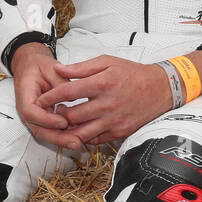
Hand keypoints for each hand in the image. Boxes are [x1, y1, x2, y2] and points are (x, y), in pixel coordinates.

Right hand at [11, 42, 78, 149]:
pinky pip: (51, 131)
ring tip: (79, 143)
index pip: (30, 112)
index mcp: (24, 95)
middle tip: (75, 142)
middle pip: (38, 129)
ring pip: (45, 133)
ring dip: (61, 140)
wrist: (31, 67)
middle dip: (56, 138)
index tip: (63, 121)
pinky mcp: (43, 120)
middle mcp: (27, 110)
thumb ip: (60, 82)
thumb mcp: (50, 67)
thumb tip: (73, 98)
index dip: (46, 119)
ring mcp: (34, 117)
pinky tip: (78, 137)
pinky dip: (63, 135)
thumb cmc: (39, 66)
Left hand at [36, 56, 173, 145]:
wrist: (161, 89)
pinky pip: (95, 140)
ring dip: (67, 130)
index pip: (67, 92)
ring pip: (80, 133)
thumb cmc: (132, 73)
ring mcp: (113, 121)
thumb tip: (58, 69)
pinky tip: (78, 130)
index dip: (50, 97)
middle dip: (55, 115)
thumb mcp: (107, 61)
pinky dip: (83, 137)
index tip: (41, 99)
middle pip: (71, 116)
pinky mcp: (119, 133)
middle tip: (50, 112)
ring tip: (61, 123)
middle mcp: (107, 104)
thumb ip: (81, 67)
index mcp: (102, 83)